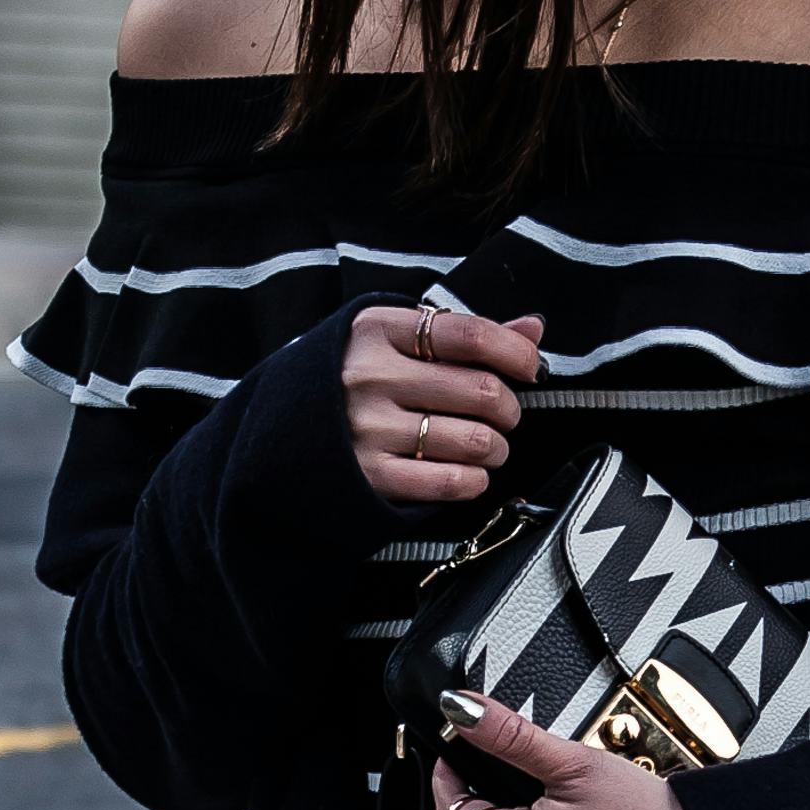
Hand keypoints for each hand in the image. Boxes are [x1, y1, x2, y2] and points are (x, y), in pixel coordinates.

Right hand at [343, 301, 540, 505]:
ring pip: (475, 440)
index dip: (515, 353)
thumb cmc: (347, 382)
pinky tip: (468, 472)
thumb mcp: (391, 341)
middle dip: (509, 408)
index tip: (529, 368)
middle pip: (482, 390)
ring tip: (485, 446)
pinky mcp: (371, 476)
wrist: (279, 434)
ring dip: (497, 448)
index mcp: (377, 330)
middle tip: (501, 414)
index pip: (469, 334)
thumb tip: (531, 328)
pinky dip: (475, 480)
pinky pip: (452, 481)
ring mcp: (368, 428)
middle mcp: (370, 376)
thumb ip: (461, 334)